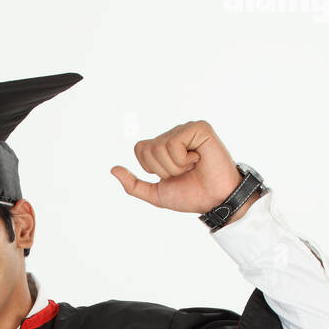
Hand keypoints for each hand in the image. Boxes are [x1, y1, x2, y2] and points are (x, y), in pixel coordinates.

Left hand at [111, 120, 242, 214]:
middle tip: (184, 172)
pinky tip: (198, 159)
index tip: (170, 175)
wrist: (214, 200)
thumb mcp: (156, 194)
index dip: (151, 168)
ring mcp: (187, 129)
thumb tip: (113, 169)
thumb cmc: (190, 195)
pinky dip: (183, 159)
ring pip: (160, 146)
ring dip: (175, 166)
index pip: (139, 149)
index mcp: (163, 146)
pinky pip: (175, 142)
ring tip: (192, 166)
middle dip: (163, 169)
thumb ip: (133, 184)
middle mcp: (174, 134)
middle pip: (148, 149)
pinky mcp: (199, 128)